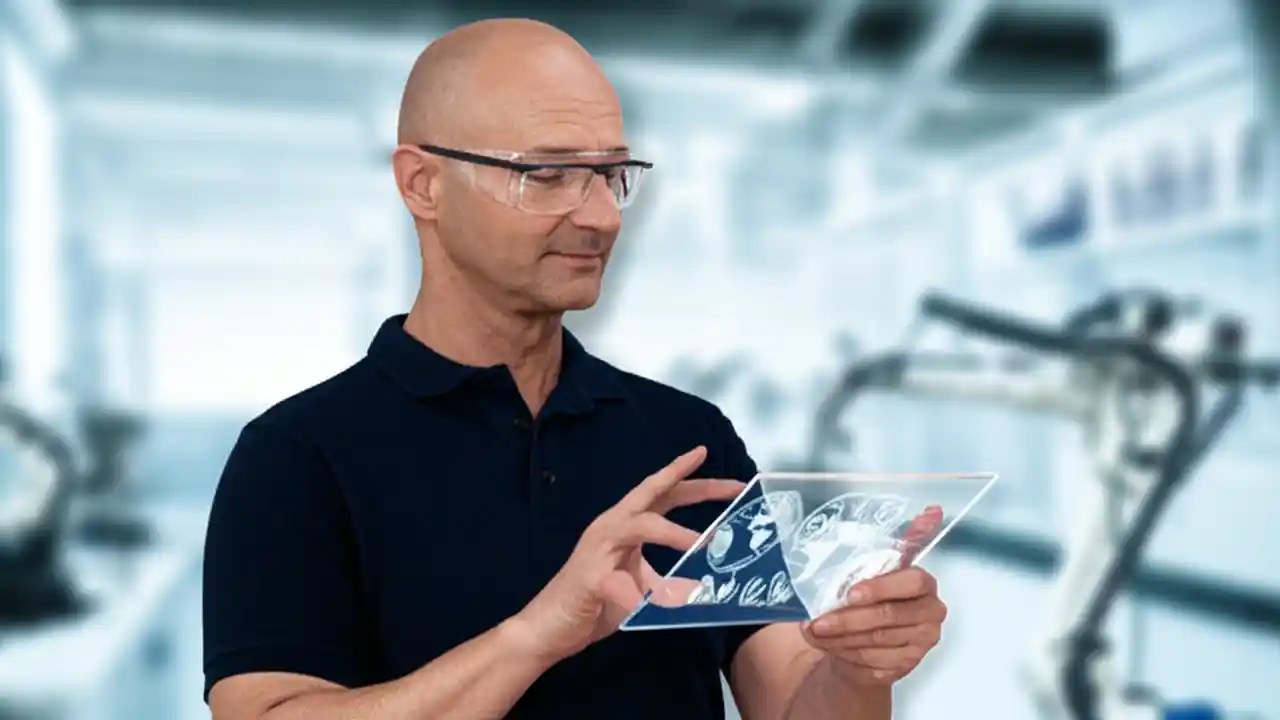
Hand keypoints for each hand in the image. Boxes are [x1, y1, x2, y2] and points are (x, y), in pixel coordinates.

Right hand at [511, 446, 743, 663]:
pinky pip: (620, 580)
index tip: (706, 453)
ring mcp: (599, 549)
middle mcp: (611, 527)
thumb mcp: (638, 586)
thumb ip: (664, 581)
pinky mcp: (591, 577)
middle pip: (654, 494)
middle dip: (695, 486)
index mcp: (623, 525)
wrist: (548, 627)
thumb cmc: (593, 602)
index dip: (684, 475)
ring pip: (640, 525)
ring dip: (673, 533)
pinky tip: (646, 603)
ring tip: (702, 543)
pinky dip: (636, 592)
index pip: (659, 493)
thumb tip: (698, 586)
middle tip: (733, 486)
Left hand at [801, 567, 946, 685]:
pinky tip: (829, 645)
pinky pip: (874, 658)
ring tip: (816, 633)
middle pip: (891, 614)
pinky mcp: (907, 663)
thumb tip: (820, 589)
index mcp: (923, 583)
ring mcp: (922, 640)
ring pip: (878, 639)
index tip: (850, 594)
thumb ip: (852, 580)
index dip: (881, 587)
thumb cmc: (867, 602)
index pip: (912, 582)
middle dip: (850, 618)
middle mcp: (930, 611)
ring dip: (842, 637)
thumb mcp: (863, 583)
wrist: (869, 637)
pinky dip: (846, 651)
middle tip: (820, 622)